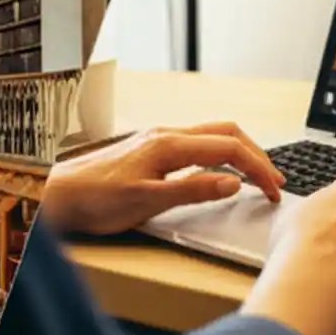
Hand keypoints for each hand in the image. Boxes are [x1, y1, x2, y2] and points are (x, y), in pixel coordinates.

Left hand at [39, 123, 285, 235]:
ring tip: (256, 176)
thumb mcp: (147, 201)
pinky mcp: (151, 150)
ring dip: (239, 152)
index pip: (229, 148)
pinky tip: (220, 171)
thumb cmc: (96, 199)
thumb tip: (232, 181)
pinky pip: (196, 143)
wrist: (61, 196)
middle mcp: (165, 135)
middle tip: (274, 182)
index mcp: (169, 145)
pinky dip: (219, 154)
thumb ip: (192, 190)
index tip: (274, 189)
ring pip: (212, 135)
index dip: (258, 168)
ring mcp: (158, 140)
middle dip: (256, 155)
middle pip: (226, 133)